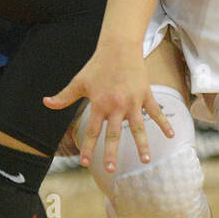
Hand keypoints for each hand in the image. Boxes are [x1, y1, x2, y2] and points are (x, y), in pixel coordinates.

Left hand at [44, 42, 173, 172]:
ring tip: (145, 161)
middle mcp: (116, 105)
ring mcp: (133, 101)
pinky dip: (164, 123)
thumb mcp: (79, 82)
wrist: (119, 47)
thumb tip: (46, 102)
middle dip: (112, 153)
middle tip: (111, 170)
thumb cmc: (97, 66)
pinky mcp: (146, 94)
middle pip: (114, 134)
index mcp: (99, 104)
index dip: (88, 147)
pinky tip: (172, 136)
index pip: (92, 130)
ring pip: (138, 127)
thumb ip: (64, 96)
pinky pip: (156, 112)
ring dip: (142, 144)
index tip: (85, 163)